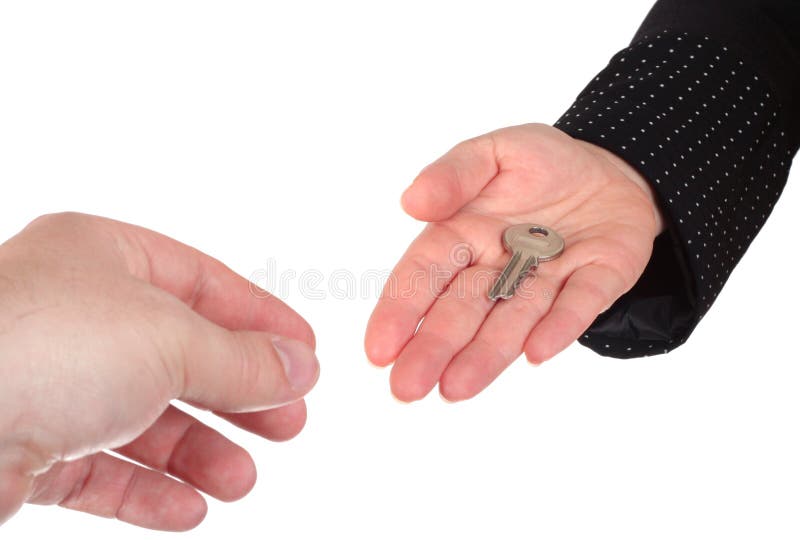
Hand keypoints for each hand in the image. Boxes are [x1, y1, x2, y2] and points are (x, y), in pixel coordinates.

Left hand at [0, 212, 318, 530]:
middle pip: (178, 355)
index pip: (203, 283)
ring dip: (198, 452)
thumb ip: (241, 358)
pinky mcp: (21, 447)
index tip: (306, 357)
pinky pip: (100, 468)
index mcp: (103, 260)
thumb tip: (300, 367)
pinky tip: (189, 509)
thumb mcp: (171, 340)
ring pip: (142, 418)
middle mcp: (72, 315)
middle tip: (289, 424)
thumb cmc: (41, 347)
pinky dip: (148, 489)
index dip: (260, 320)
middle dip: (236, 395)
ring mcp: (44, 382)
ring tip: (241, 480)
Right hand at [365, 124, 663, 401]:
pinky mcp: (596, 281)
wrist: (612, 169)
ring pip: (511, 320)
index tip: (378, 349)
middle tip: (406, 388)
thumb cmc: (542, 163)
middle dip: (434, 348)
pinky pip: (577, 304)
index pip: (424, 274)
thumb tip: (412, 202)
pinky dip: (559, 326)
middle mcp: (499, 269)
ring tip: (456, 389)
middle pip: (461, 311)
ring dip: (486, 354)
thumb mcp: (494, 151)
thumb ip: (455, 173)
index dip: (400, 310)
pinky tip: (537, 352)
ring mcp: (547, 281)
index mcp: (464, 235)